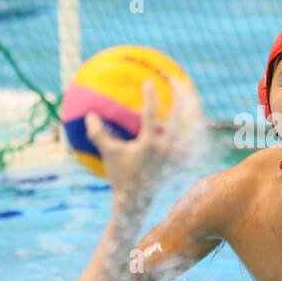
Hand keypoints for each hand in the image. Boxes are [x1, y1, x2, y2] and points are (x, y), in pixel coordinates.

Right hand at [85, 79, 182, 201]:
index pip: (149, 115)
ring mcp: (174, 154)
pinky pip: (189, 142)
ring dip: (191, 112)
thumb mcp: (108, 154)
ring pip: (189, 129)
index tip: (148, 82)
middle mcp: (166, 147)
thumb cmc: (120, 176)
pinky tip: (191, 123)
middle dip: (179, 97)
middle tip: (177, 80)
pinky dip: (191, 131)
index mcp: (149, 144)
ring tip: (193, 98)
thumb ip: (98, 134)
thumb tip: (89, 115)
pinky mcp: (178, 160)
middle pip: (178, 117)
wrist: (136, 201)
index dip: (149, 97)